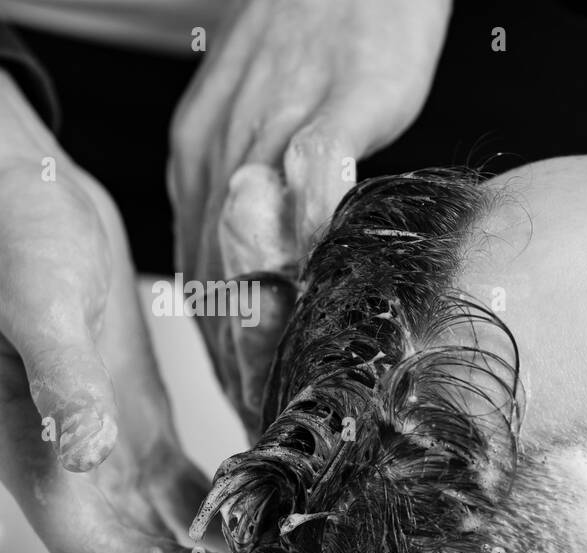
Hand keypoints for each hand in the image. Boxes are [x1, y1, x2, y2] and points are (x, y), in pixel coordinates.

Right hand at [0, 73, 240, 552]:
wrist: (25, 194)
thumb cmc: (18, 240)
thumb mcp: (43, 313)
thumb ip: (62, 390)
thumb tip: (83, 457)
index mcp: (49, 459)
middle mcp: (77, 469)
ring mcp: (107, 448)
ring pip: (160, 536)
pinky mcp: (135, 417)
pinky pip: (177, 489)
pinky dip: (214, 520)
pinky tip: (255, 531)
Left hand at [169, 0, 448, 434]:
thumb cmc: (319, 48)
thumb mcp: (268, 133)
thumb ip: (268, 202)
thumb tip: (284, 277)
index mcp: (203, 166)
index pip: (204, 278)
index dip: (220, 350)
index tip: (243, 406)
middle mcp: (222, 153)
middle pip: (221, 274)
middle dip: (237, 357)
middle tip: (261, 418)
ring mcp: (273, 128)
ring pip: (255, 239)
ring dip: (267, 320)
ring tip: (286, 383)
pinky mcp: (330, 104)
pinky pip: (315, 172)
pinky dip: (315, 228)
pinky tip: (328, 279)